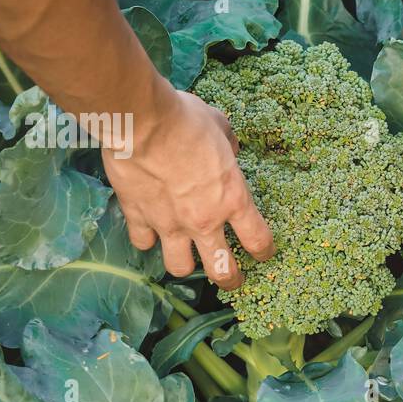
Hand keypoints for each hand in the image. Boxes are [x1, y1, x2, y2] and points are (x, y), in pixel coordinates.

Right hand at [101, 88, 274, 288]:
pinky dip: (146, 240)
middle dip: (231, 280)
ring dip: (186, 265)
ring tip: (187, 258)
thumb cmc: (186, 121)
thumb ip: (229, 143)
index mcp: (232, 199)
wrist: (141, 122)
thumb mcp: (220, 126)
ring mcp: (169, 224)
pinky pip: (143, 243)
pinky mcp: (138, 218)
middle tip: (233, 279)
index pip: (257, 240)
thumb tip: (229, 148)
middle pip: (222, 270)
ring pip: (180, 267)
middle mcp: (204, 220)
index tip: (263, 255)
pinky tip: (149, 233)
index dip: (264, 252)